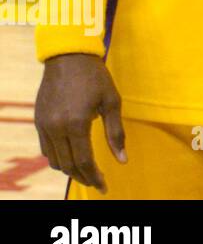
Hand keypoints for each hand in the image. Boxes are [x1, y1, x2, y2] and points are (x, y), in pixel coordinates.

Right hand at [35, 53, 126, 193]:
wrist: (68, 57)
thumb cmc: (96, 77)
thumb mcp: (112, 102)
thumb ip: (116, 133)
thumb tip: (123, 161)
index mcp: (76, 124)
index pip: (84, 162)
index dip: (95, 177)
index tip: (105, 187)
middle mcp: (56, 128)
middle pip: (68, 165)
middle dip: (84, 177)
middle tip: (98, 183)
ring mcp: (44, 125)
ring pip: (55, 160)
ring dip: (70, 170)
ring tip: (87, 172)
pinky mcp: (38, 121)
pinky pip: (46, 149)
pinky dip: (59, 158)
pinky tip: (72, 156)